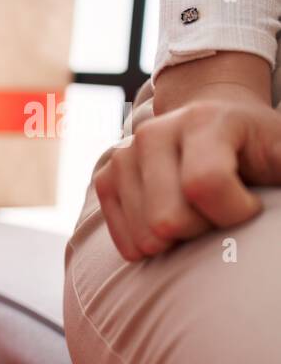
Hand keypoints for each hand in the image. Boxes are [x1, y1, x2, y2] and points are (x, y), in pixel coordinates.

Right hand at [94, 95, 280, 260]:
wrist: (211, 117)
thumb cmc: (257, 145)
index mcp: (205, 121)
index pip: (205, 184)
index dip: (234, 212)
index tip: (251, 208)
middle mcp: (155, 134)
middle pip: (169, 220)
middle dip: (203, 231)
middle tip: (219, 214)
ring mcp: (124, 156)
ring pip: (146, 237)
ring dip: (178, 241)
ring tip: (195, 215)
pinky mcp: (106, 177)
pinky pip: (125, 242)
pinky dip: (153, 246)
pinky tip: (170, 223)